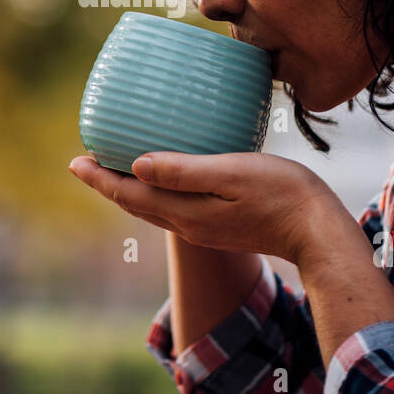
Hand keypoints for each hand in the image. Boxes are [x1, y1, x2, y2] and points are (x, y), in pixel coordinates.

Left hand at [67, 150, 346, 266]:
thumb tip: (137, 164)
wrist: (319, 232)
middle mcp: (188, 224)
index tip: (74, 161)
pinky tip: (166, 177)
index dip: (99, 178)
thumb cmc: (282, 194)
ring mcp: (205, 228)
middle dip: (108, 183)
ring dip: (130, 189)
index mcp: (186, 212)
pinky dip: (157, 191)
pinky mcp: (221, 225)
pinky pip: (175, 207)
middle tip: (84, 162)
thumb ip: (184, 171)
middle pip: (136, 203)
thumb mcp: (232, 174)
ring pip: (154, 207)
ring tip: (116, 167)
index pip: (130, 194)